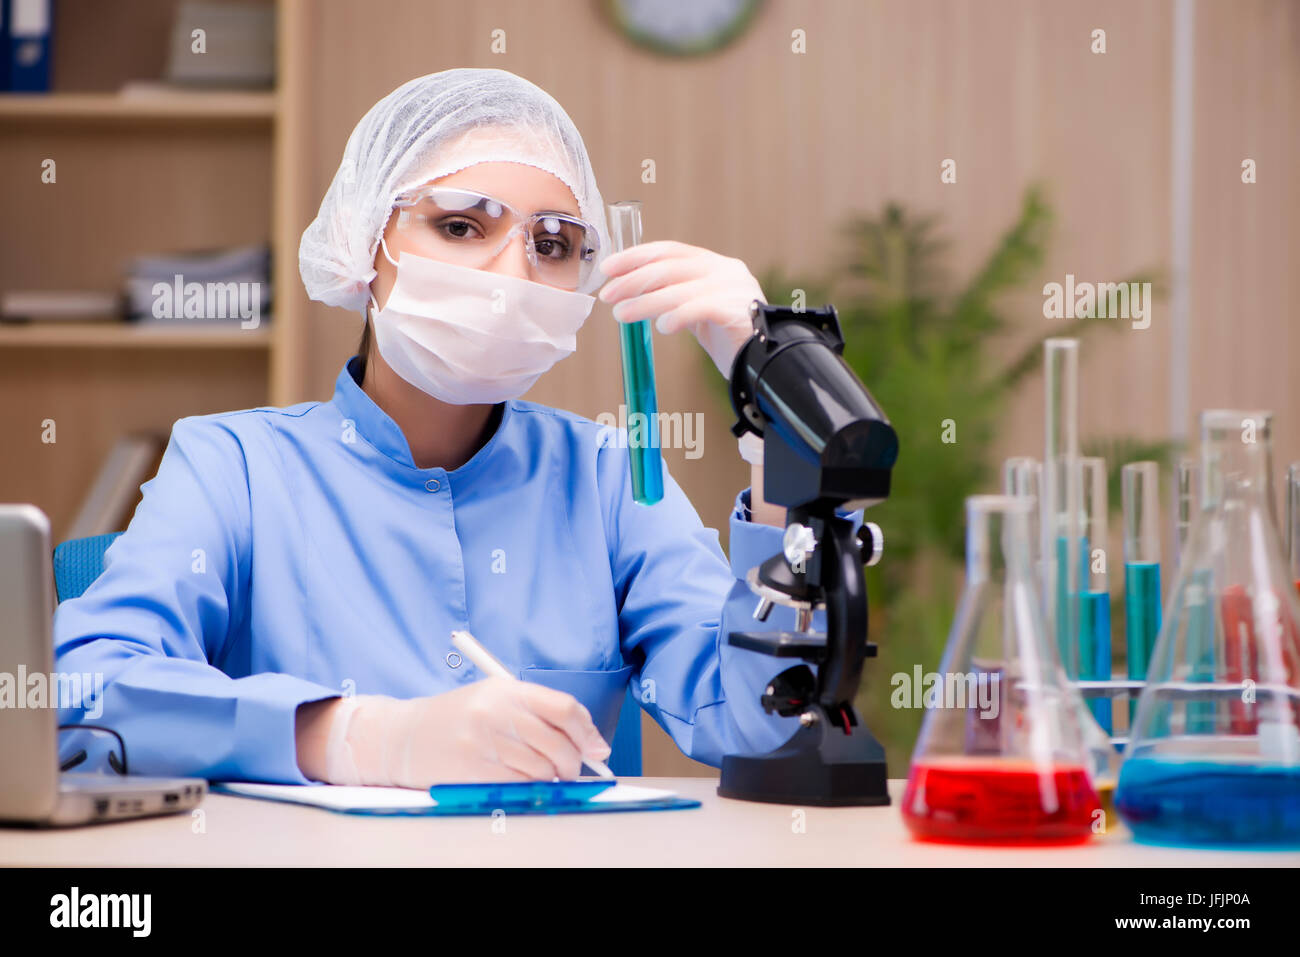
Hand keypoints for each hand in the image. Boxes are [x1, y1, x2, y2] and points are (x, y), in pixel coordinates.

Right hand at [305, 679, 611, 787]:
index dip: (588, 731)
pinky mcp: (472, 770)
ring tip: (544, 776)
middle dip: (573, 762)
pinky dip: (530, 788)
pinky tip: (523, 782)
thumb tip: (590, 743)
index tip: (597, 747)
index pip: (564, 708)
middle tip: (572, 770)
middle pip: (558, 743)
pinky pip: (519, 785)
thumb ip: (538, 714)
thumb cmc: (456, 718)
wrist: (403, 736)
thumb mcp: (494, 700)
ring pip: (542, 769)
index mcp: (506, 690)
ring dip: (552, 779)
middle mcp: (496, 713)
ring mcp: (483, 743)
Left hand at [598, 240, 763, 376]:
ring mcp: (734, 288)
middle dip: (634, 280)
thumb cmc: (728, 341)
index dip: (636, 257)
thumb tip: (629, 292)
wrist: (767, 363)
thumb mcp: (696, 311)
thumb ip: (673, 296)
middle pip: (670, 267)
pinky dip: (678, 315)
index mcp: (714, 265)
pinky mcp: (739, 310)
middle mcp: (726, 270)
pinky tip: (662, 327)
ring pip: (680, 289)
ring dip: (645, 302)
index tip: (608, 269)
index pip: (669, 251)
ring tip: (621, 314)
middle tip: (608, 296)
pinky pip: (701, 308)